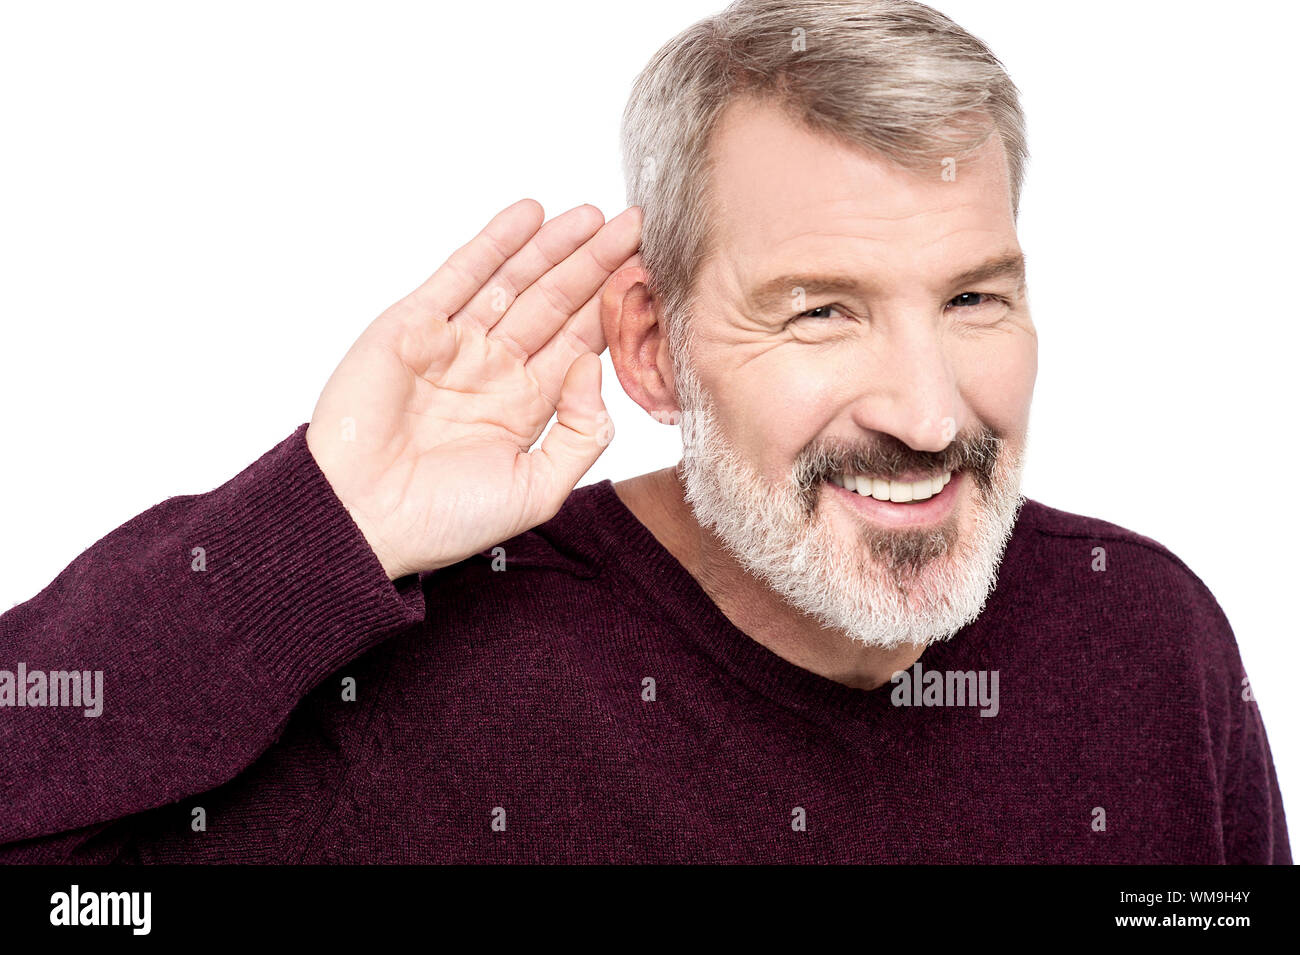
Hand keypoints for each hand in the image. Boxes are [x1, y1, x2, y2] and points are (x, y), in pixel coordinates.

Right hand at [306, 199, 640, 579]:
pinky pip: (461, 273)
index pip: (578, 344)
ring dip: (554, 247)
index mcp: (524, 407)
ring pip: (515, 282)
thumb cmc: (445, 519)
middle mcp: (493, 370)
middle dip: (594, 266)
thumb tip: (592, 369)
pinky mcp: (413, 325)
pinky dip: (496, 242)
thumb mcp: (539, 491)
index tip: (648, 276)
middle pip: (555, 305)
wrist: (362, 518)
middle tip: (634, 226)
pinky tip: (531, 215)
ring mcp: (454, 344)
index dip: (612, 309)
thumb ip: (581, 434)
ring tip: (594, 215)